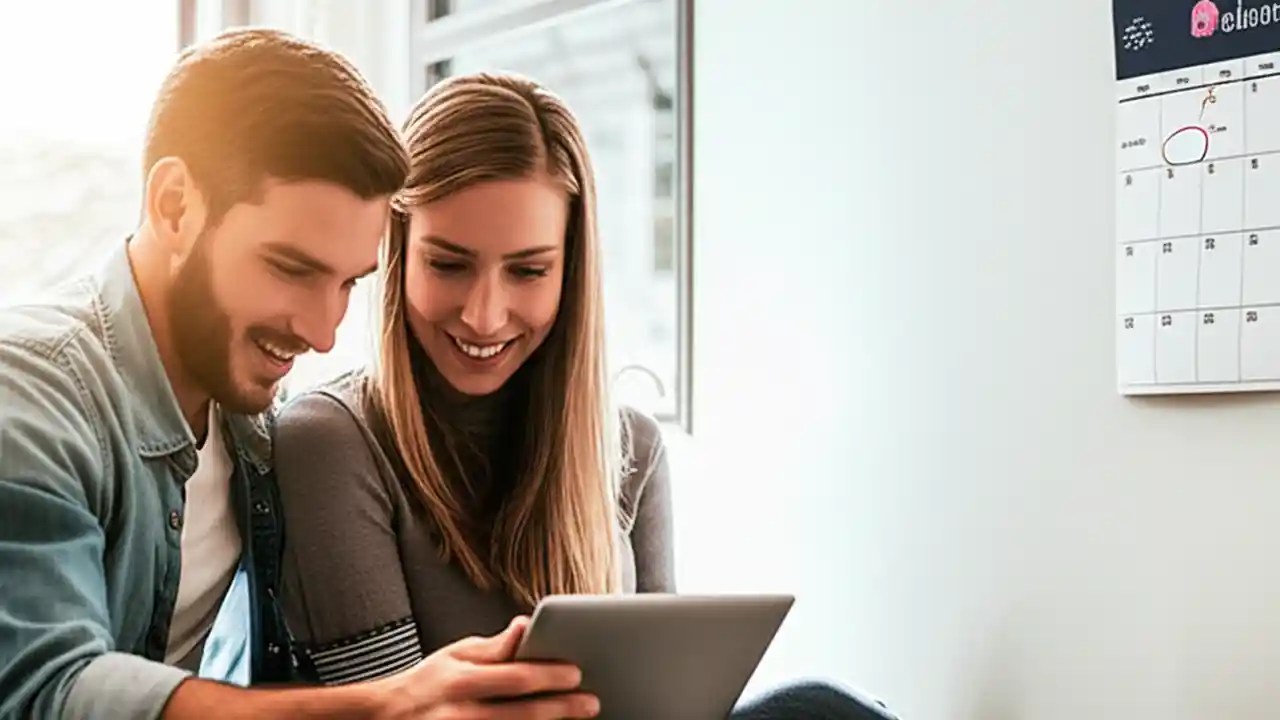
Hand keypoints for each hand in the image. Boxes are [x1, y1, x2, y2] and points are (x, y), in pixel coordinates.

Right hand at [372, 616, 598, 718]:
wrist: (383, 719)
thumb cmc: (426, 684)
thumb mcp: (453, 655)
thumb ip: (493, 647)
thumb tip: (527, 625)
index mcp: (459, 681)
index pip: (513, 678)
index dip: (548, 675)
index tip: (577, 672)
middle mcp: (460, 714)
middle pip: (521, 714)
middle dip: (561, 709)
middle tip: (592, 703)